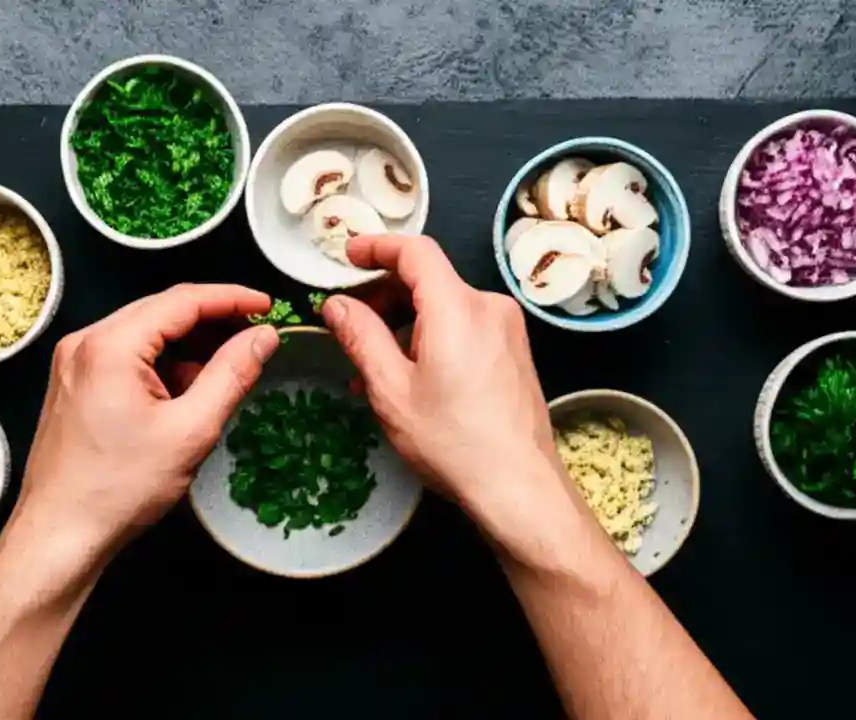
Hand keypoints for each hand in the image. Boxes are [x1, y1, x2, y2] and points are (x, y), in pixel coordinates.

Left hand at [11, 284, 279, 559]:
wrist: (59, 536)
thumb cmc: (119, 489)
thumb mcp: (190, 431)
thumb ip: (232, 375)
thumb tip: (262, 338)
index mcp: (110, 345)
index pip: (182, 300)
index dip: (232, 297)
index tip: (268, 306)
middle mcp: (85, 343)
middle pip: (161, 311)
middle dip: (212, 320)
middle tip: (255, 335)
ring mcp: (75, 364)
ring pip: (145, 334)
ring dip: (188, 346)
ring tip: (228, 369)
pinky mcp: (74, 385)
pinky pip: (126, 358)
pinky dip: (162, 366)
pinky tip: (188, 392)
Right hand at [321, 235, 564, 533]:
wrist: (519, 487)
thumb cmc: (455, 443)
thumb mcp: (392, 390)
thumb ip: (361, 337)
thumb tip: (337, 304)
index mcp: (457, 308)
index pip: (415, 252)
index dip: (376, 247)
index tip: (348, 255)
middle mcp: (488, 308)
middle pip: (428, 280)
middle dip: (383, 296)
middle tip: (348, 324)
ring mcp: (506, 330)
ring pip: (443, 308)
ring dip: (403, 325)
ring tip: (369, 366)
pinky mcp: (513, 352)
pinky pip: (463, 329)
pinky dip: (429, 340)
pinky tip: (405, 376)